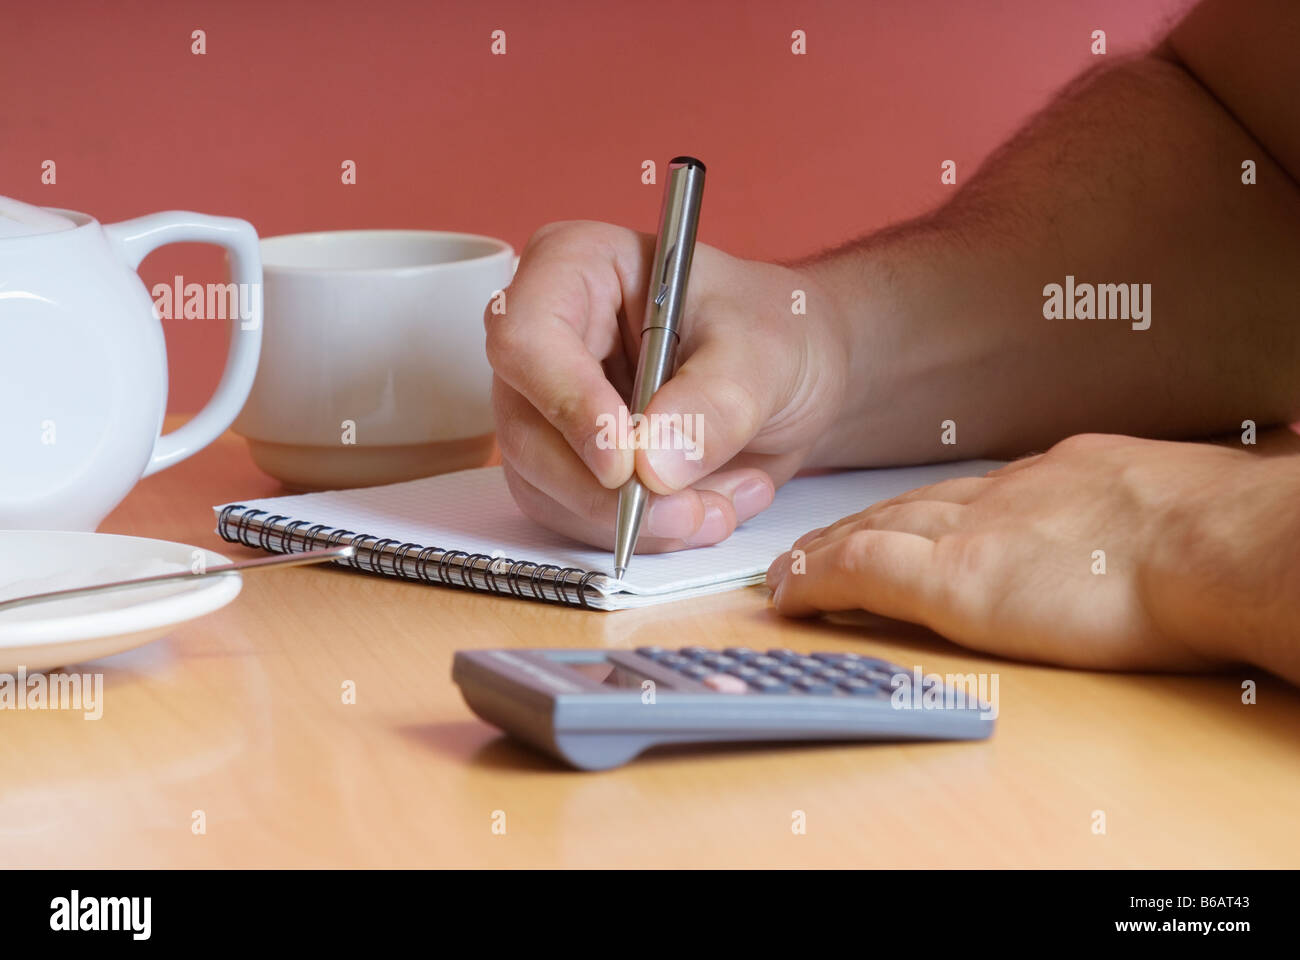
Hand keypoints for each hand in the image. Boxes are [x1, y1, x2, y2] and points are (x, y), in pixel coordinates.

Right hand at [486, 221, 846, 552]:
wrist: (796, 374)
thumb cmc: (774, 330)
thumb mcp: (765, 352)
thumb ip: (715, 401)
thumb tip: (652, 465)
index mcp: (576, 267)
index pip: (527, 336)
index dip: (567, 403)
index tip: (625, 462)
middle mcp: (546, 338)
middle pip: (527, 430)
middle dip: (610, 492)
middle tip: (689, 510)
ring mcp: (549, 406)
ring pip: (548, 488)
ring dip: (638, 521)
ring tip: (724, 504)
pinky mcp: (568, 463)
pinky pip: (579, 519)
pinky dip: (648, 533)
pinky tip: (711, 508)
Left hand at [766, 434, 1298, 672]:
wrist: (1218, 544)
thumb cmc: (1218, 537)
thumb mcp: (1164, 504)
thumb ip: (1129, 517)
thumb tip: (1148, 535)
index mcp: (1055, 480)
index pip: (963, 494)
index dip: (916, 511)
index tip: (895, 524)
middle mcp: (1002, 496)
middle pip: (907, 506)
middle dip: (857, 524)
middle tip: (814, 542)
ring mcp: (973, 533)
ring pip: (873, 531)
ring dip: (823, 550)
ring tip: (786, 568)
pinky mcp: (955, 579)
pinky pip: (861, 571)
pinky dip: (817, 579)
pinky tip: (786, 593)